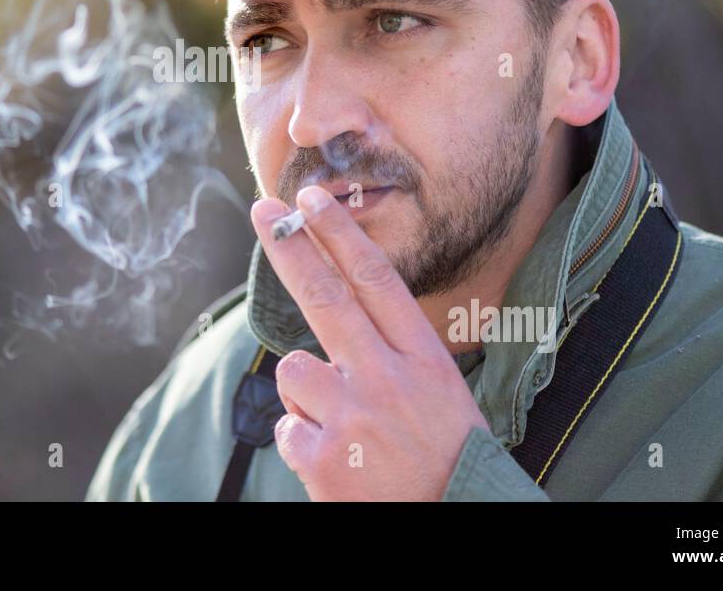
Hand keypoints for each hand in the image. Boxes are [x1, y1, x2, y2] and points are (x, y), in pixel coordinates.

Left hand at [251, 185, 490, 500]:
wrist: (459, 522)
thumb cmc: (449, 460)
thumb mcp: (443, 395)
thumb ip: (393, 354)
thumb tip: (342, 310)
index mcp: (424, 361)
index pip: (376, 281)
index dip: (339, 235)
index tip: (311, 200)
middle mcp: (388, 380)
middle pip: (326, 296)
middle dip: (290, 247)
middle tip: (264, 210)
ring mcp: (353, 419)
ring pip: (294, 369)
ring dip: (306, 393)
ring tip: (342, 426)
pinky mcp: (323, 460)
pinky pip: (287, 428)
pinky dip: (303, 441)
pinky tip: (337, 462)